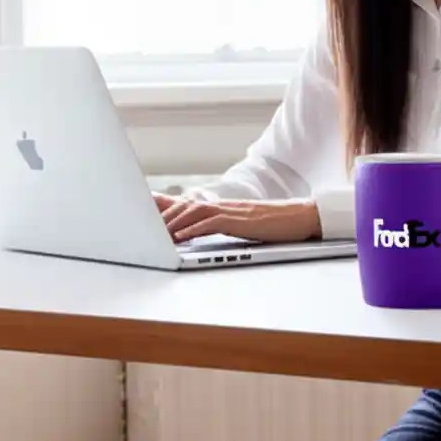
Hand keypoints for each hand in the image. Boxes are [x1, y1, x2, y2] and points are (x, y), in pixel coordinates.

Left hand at [152, 192, 321, 243]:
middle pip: (184, 206)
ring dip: (172, 223)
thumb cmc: (275, 225)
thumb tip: (202, 235)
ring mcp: (231, 212)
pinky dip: (192, 230)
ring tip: (154, 234)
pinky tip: (180, 238)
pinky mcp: (240, 221)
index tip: (141, 205)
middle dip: (160, 214)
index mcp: (222, 207)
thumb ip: (223, 227)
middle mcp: (223, 206)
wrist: (302, 217)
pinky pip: (211, 223)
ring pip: (194, 212)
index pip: (187, 203)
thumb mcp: (244, 225)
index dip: (164, 203)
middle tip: (138, 221)